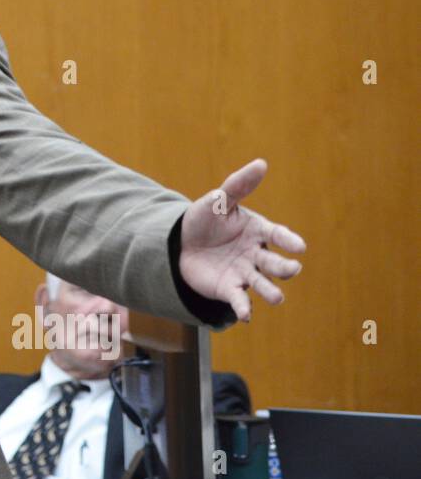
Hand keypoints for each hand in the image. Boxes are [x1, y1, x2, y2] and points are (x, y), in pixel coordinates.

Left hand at [179, 158, 306, 321]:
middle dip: (285, 267)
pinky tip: (246, 315)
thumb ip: (238, 185)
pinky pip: (240, 300)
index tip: (300, 246)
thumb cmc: (204, 220)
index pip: (278, 234)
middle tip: (293, 269)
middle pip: (275, 262)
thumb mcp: (218, 200)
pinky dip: (244, 308)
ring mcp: (244, 273)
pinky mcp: (229, 289)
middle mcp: (256, 254)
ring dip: (271, 291)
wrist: (179, 244)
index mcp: (258, 231)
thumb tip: (261, 163)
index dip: (289, 240)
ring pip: (263, 283)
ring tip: (277, 297)